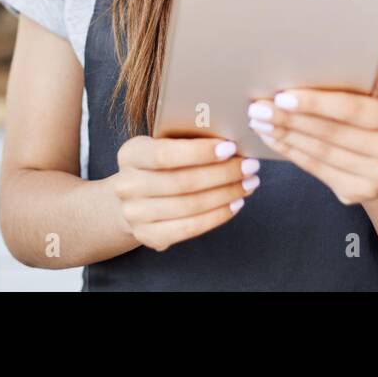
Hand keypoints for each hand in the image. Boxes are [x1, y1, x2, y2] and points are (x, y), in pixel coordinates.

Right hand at [112, 136, 260, 251]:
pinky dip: (217, 216)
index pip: (164, 154)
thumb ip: (188, 140)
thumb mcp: (163, 144)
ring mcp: (135, 214)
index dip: (199, 152)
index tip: (230, 147)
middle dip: (223, 174)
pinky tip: (235, 204)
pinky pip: (189, 228)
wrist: (134, 198)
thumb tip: (232, 141)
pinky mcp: (148, 236)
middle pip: (182, 182)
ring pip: (190, 206)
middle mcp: (127, 185)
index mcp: (130, 154)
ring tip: (248, 184)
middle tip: (250, 167)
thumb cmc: (160, 165)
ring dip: (226, 194)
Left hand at [248, 65, 377, 205]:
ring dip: (285, 135)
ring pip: (320, 152)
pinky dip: (290, 152)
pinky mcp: (359, 193)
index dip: (316, 103)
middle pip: (332, 132)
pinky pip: (316, 169)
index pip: (353, 109)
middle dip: (290, 119)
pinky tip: (272, 138)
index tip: (282, 96)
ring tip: (259, 120)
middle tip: (258, 107)